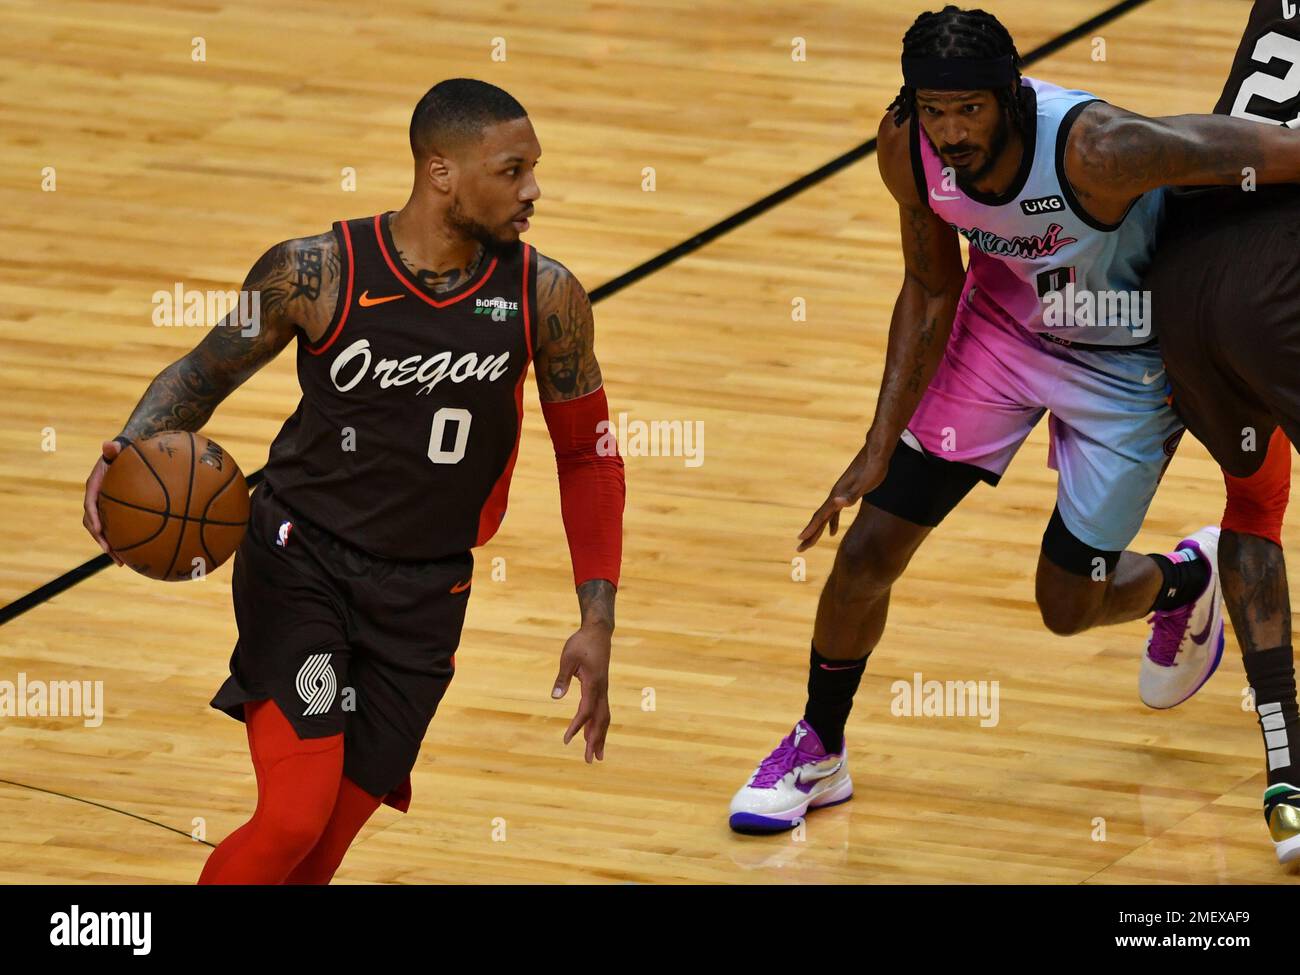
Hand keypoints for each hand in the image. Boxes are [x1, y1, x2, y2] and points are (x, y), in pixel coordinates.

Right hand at [83, 438, 124, 565]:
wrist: (127, 454)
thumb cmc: (124, 451)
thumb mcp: (119, 448)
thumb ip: (114, 448)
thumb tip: (109, 444)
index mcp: (94, 487)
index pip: (90, 504)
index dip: (93, 518)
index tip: (98, 530)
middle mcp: (96, 500)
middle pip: (93, 525)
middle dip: (101, 540)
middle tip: (112, 553)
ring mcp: (105, 509)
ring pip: (104, 532)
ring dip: (112, 547)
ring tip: (122, 562)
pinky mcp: (116, 513)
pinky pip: (118, 529)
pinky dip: (125, 541)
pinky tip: (138, 553)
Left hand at [551, 622, 611, 762]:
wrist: (598, 632)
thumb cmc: (581, 643)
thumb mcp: (567, 658)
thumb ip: (562, 678)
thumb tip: (555, 697)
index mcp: (593, 684)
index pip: (586, 711)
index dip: (577, 727)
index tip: (566, 740)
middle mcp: (602, 690)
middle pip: (600, 720)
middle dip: (595, 741)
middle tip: (589, 761)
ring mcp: (604, 690)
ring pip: (604, 718)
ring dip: (600, 737)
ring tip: (596, 756)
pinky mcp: (602, 688)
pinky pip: (601, 711)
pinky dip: (597, 725)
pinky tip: (591, 735)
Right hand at [796, 441, 890, 551]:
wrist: (876, 452)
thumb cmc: (873, 468)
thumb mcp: (865, 484)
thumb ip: (851, 495)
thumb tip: (837, 503)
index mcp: (837, 496)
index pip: (821, 516)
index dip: (811, 529)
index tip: (800, 540)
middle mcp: (835, 496)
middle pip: (819, 519)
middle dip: (810, 534)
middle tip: (800, 548)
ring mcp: (839, 494)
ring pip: (825, 516)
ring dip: (818, 530)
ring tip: (811, 541)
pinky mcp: (847, 493)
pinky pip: (834, 513)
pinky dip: (832, 522)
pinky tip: (833, 530)